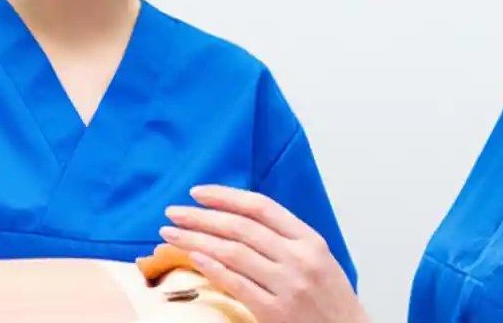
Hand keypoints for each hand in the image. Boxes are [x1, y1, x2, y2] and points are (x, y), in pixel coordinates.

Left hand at [161, 185, 366, 322]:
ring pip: (232, 252)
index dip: (225, 196)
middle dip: (200, 217)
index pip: (261, 207)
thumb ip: (285, 239)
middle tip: (173, 213)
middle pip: (240, 227)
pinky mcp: (275, 311)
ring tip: (171, 235)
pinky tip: (193, 258)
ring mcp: (287, 285)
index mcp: (310, 240)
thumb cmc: (331, 300)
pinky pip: (236, 283)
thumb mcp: (317, 259)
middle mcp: (299, 258)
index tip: (197, 192)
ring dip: (196, 240)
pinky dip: (211, 268)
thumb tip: (237, 219)